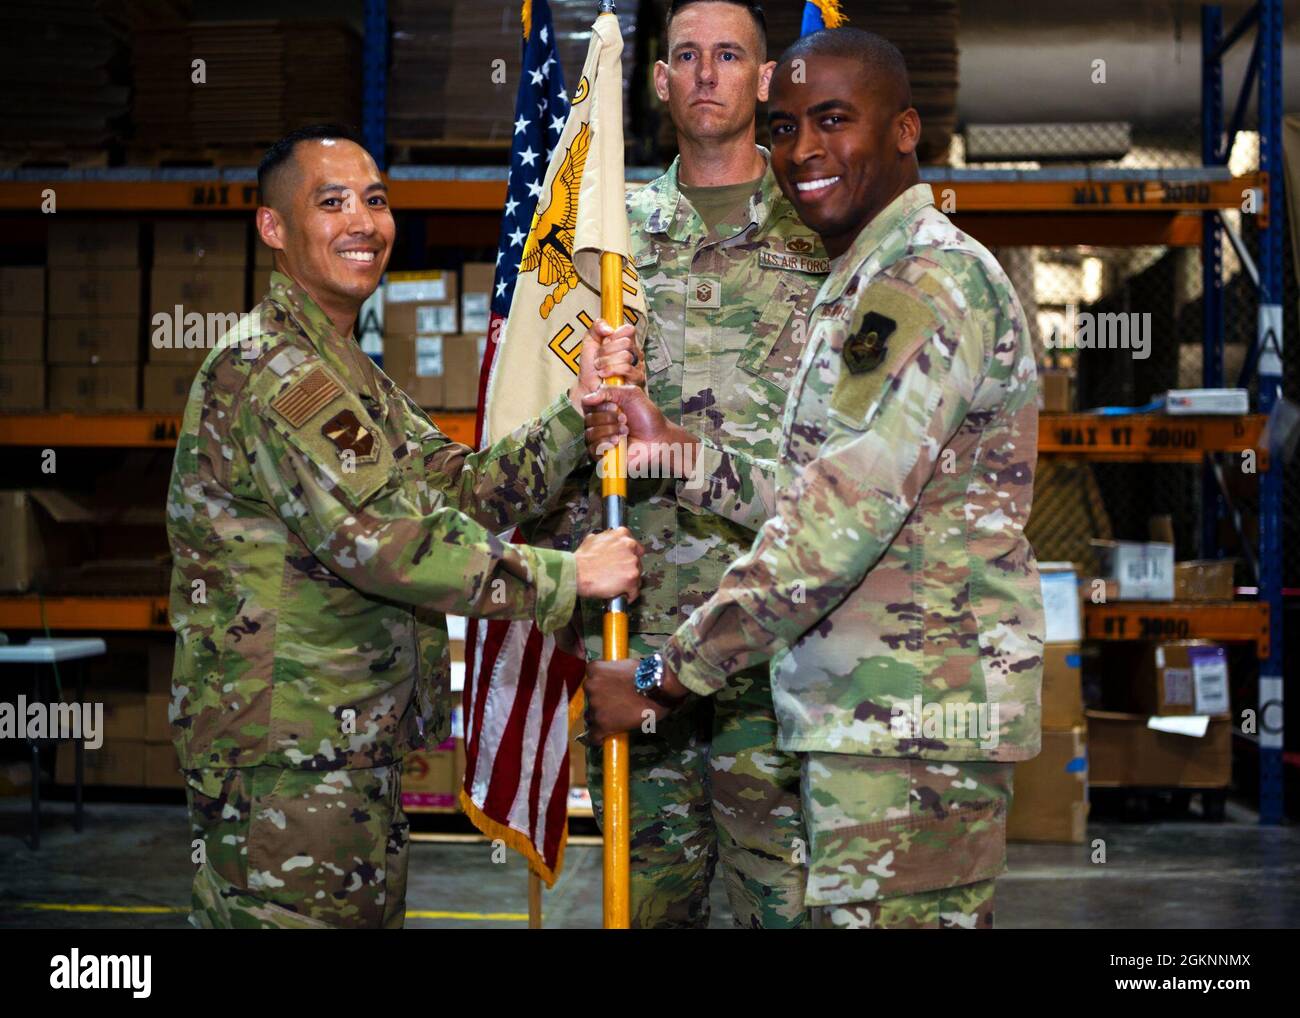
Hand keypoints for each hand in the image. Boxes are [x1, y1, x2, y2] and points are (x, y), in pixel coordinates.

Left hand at [568, 319, 644, 411]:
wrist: (587, 388)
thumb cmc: (591, 368)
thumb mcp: (590, 342)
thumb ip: (597, 327)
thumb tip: (608, 328)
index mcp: (625, 343)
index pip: (629, 330)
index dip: (614, 336)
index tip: (604, 343)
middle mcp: (634, 354)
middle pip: (626, 342)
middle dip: (607, 351)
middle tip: (599, 359)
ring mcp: (637, 367)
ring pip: (626, 355)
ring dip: (607, 362)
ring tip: (600, 369)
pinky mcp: (636, 380)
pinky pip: (626, 368)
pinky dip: (611, 370)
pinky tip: (605, 375)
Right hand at [574, 526, 642, 601]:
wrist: (577, 572)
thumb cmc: (582, 559)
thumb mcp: (593, 539)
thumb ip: (606, 539)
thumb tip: (608, 543)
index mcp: (622, 535)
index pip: (635, 546)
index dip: (629, 556)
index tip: (624, 562)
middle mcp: (630, 546)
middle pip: (637, 562)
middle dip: (628, 569)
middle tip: (617, 575)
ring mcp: (632, 563)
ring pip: (637, 576)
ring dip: (629, 582)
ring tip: (616, 586)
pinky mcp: (632, 579)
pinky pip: (634, 591)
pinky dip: (628, 595)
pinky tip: (619, 594)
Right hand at [582, 385, 700, 478]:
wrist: (659, 438)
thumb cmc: (647, 417)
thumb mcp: (631, 394)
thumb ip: (609, 391)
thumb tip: (588, 397)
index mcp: (603, 408)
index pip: (586, 403)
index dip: (599, 404)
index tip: (616, 406)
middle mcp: (598, 424)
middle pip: (588, 419)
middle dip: (608, 418)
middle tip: (625, 420)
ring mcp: (600, 440)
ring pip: (590, 434)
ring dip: (609, 431)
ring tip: (625, 431)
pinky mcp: (603, 455)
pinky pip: (592, 450)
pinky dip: (605, 444)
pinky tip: (618, 442)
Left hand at [583, 658, 669, 745]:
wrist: (659, 690)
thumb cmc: (648, 675)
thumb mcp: (626, 664)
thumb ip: (613, 670)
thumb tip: (614, 676)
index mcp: (595, 670)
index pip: (591, 677)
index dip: (600, 684)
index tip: (608, 689)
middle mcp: (591, 686)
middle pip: (589, 696)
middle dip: (599, 700)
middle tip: (615, 703)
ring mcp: (595, 706)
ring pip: (591, 716)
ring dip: (600, 717)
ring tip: (616, 719)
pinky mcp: (601, 724)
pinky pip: (593, 736)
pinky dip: (598, 737)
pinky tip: (604, 738)